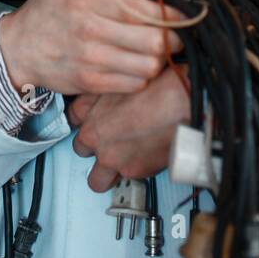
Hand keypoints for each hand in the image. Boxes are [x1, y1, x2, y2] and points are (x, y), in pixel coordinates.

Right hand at [0, 0, 176, 96]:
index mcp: (88, 1)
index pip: (145, 10)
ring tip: (157, 47)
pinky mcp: (92, 83)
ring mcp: (92, 61)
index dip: (171, 13)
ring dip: (159, 57)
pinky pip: (133, 84)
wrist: (16, 49)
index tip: (181, 12)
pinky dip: (142, 76)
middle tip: (175, 32)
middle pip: (154, 42)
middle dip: (173, 38)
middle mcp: (92, 32)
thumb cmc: (42, 11)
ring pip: (147, 66)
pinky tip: (138, 63)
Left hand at [68, 65, 190, 191]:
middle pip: (80, 149)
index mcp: (90, 111)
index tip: (92, 119)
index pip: (72, 119)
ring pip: (96, 179)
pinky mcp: (134, 172)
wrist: (186, 103)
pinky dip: (135, 171)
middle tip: (112, 139)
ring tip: (122, 162)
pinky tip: (146, 156)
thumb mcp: (125, 78)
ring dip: (106, 173)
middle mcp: (96, 138)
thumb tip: (109, 90)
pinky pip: (126, 179)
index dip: (84, 118)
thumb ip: (108, 90)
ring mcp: (113, 158)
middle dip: (95, 146)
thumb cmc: (161, 85)